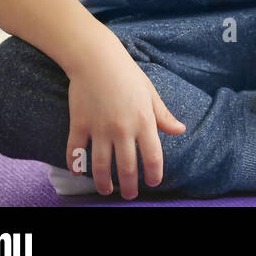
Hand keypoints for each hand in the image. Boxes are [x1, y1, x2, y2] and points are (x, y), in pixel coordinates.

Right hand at [67, 43, 185, 198]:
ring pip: (100, 165)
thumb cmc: (128, 75)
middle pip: (127, 167)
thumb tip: (180, 130)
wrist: (97, 59)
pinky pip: (75, 151)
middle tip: (130, 195)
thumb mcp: (151, 94)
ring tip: (106, 191)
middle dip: (130, 186)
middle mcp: (122, 129)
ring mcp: (99, 128)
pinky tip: (79, 174)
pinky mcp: (79, 124)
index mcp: (143, 121)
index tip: (154, 183)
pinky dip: (75, 166)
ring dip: (103, 182)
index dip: (154, 173)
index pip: (152, 156)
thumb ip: (163, 116)